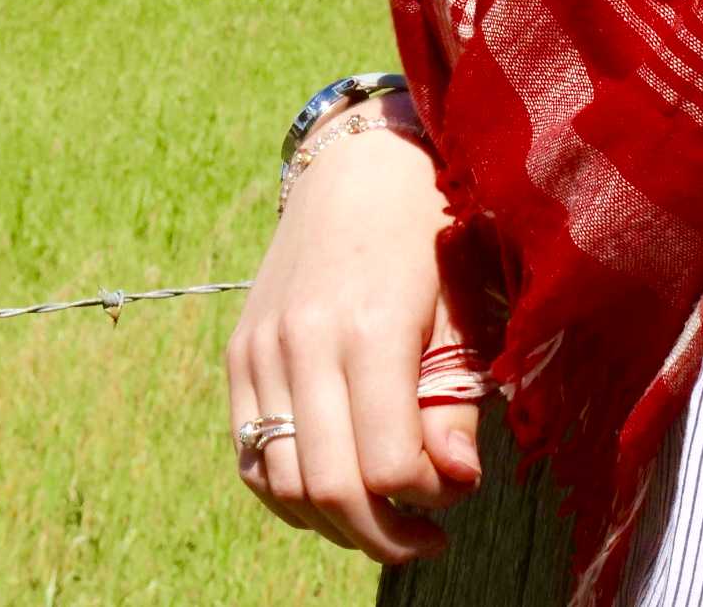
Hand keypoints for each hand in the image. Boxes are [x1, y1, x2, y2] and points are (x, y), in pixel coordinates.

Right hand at [227, 126, 484, 563]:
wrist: (358, 163)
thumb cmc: (429, 233)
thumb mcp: (462, 310)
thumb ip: (456, 401)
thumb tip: (457, 481)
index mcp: (369, 329)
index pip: (385, 466)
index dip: (425, 501)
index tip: (457, 492)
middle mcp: (303, 343)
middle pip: (329, 488)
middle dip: (382, 534)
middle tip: (427, 538)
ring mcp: (261, 350)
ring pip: (282, 482)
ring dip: (333, 524)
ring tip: (384, 520)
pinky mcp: (240, 353)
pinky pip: (251, 454)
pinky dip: (289, 493)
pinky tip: (335, 493)